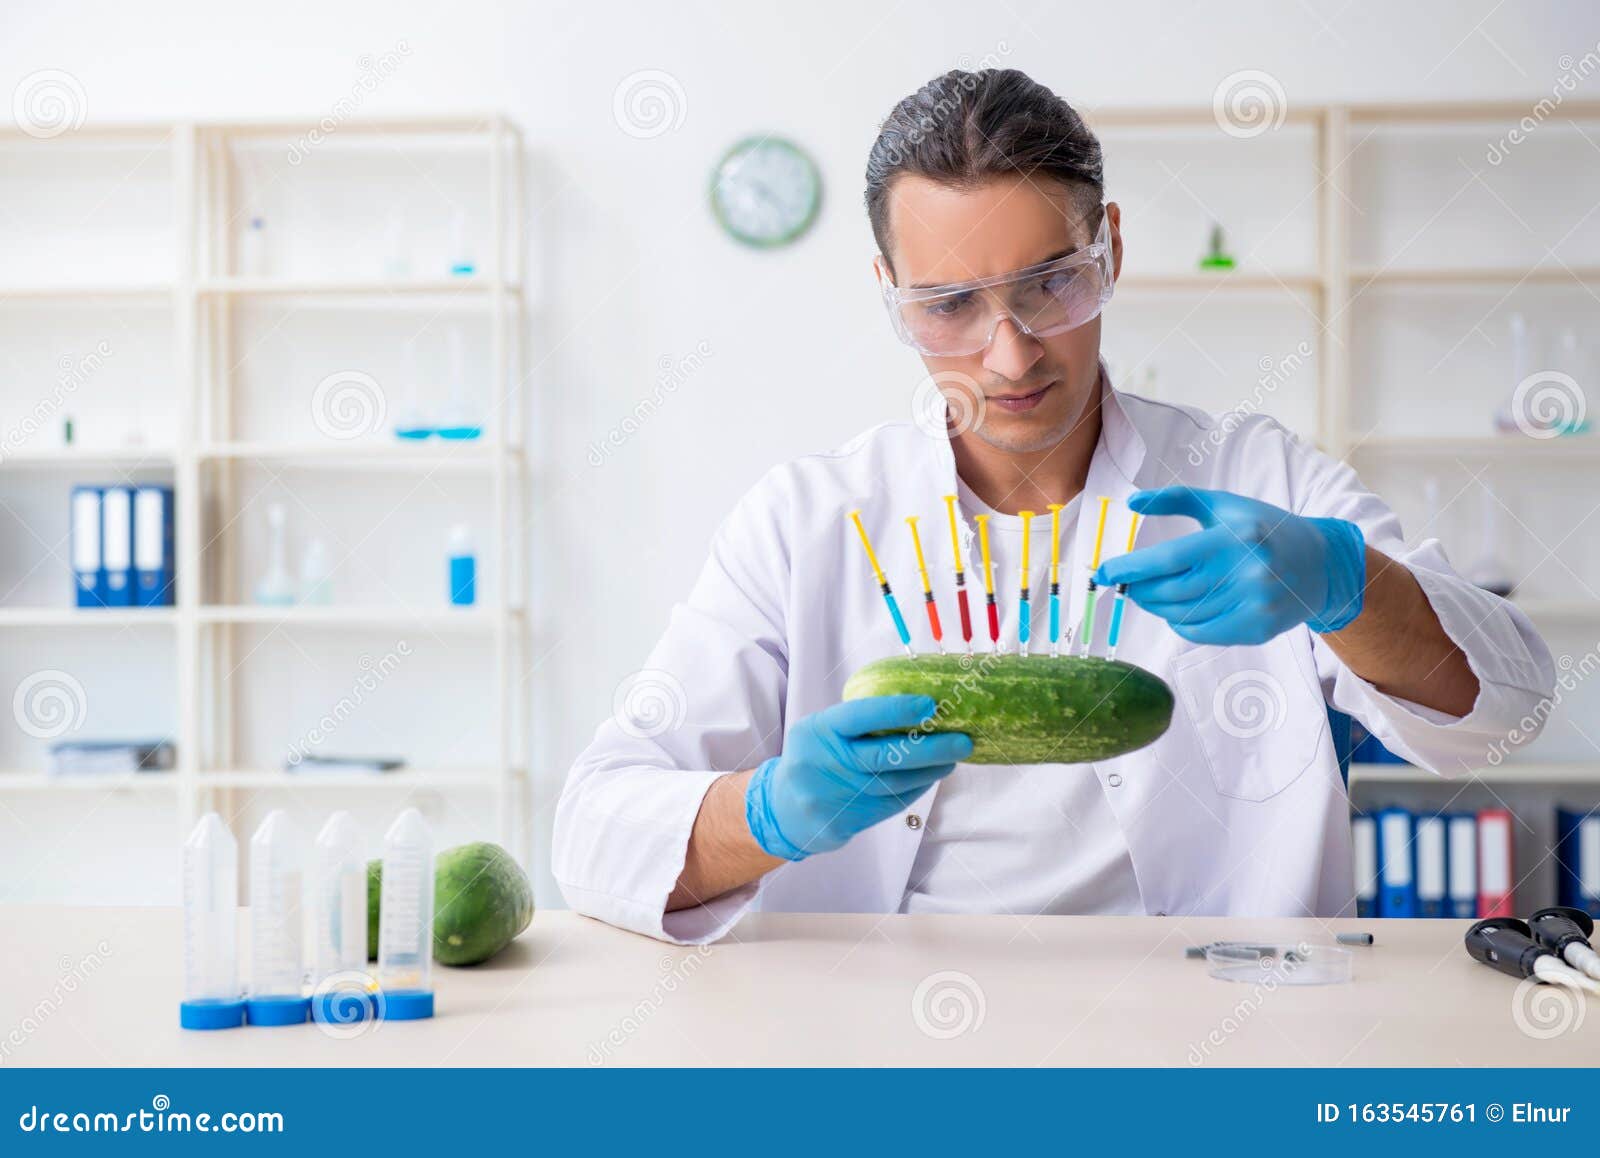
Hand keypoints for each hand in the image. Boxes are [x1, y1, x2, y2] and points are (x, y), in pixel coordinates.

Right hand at [745, 696, 971, 860]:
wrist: (784, 808)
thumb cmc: (812, 757)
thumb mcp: (820, 728)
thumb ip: (857, 719)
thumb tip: (912, 702)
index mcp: (820, 730)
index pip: (860, 717)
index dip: (896, 710)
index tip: (929, 705)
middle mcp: (830, 763)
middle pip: (887, 756)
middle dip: (931, 748)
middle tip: (962, 740)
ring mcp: (843, 794)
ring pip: (898, 782)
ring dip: (932, 770)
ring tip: (954, 756)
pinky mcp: (854, 818)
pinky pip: (896, 801)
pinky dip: (919, 786)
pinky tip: (933, 775)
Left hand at [1093, 487, 1365, 645]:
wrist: (1320, 563)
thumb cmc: (1262, 528)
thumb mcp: (1223, 504)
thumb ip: (1176, 499)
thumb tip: (1131, 501)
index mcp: (1234, 537)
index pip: (1169, 558)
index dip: (1131, 568)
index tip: (1102, 571)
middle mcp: (1246, 572)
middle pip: (1171, 591)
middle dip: (1139, 589)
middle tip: (1124, 583)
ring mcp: (1253, 604)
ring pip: (1183, 614)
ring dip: (1156, 606)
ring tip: (1147, 594)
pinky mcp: (1257, 628)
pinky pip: (1202, 633)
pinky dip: (1180, 623)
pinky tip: (1175, 611)